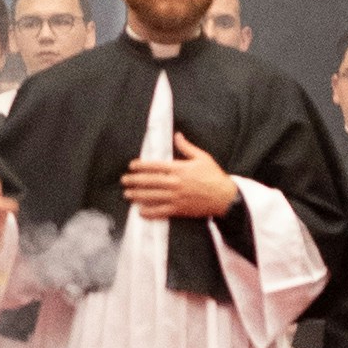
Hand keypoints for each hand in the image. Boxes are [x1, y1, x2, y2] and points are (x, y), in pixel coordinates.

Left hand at [122, 144, 240, 219]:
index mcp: (180, 169)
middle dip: (135, 180)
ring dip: (138, 195)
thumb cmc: (214, 176)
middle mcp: (175, 183)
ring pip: (152, 196)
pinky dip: (150, 212)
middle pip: (150, 181)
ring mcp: (176, 197)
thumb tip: (177, 135)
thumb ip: (187, 147)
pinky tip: (140, 212)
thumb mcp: (202, 157)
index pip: (156, 166)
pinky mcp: (180, 209)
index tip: (131, 165)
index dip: (142, 166)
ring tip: (127, 194)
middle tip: (124, 180)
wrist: (224, 197)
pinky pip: (161, 211)